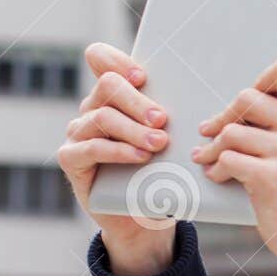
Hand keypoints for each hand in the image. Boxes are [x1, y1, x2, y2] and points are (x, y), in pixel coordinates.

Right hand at [57, 43, 174, 275]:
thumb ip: (174, 116)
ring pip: (102, 117)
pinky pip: (90, 148)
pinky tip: (139, 157)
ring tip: (158, 143)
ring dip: (133, 129)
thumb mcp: (172, 141)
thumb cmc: (161, 171)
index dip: (117, 60)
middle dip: (138, 101)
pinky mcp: (72, 159)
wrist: (144, 217)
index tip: (144, 77)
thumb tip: (204, 92)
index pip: (100, 58)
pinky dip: (117, 151)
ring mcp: (78, 133)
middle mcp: (91, 108)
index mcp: (113, 95)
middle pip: (108, 86)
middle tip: (162, 120)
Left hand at [191, 56, 276, 275]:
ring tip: (211, 158)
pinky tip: (219, 176)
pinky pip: (227, 158)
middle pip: (247, 98)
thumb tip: (238, 101)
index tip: (251, 107)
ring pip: (232, 131)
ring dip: (214, 147)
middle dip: (224, 117)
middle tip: (213, 132)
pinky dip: (216, 168)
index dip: (260, 82)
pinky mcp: (270, 177)